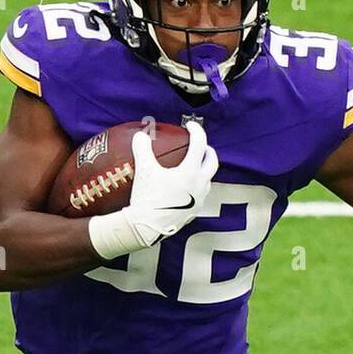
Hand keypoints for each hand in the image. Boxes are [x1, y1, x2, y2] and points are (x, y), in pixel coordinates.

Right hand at [88, 122, 218, 257]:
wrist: (147, 227)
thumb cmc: (147, 198)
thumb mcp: (143, 170)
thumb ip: (142, 149)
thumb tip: (141, 135)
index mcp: (190, 172)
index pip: (199, 144)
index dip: (196, 131)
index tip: (189, 126)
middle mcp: (199, 185)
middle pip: (212, 162)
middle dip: (207, 151)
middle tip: (200, 146)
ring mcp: (199, 200)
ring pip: (208, 180)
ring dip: (203, 170)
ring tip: (193, 166)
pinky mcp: (194, 213)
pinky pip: (200, 195)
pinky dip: (196, 186)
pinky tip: (185, 188)